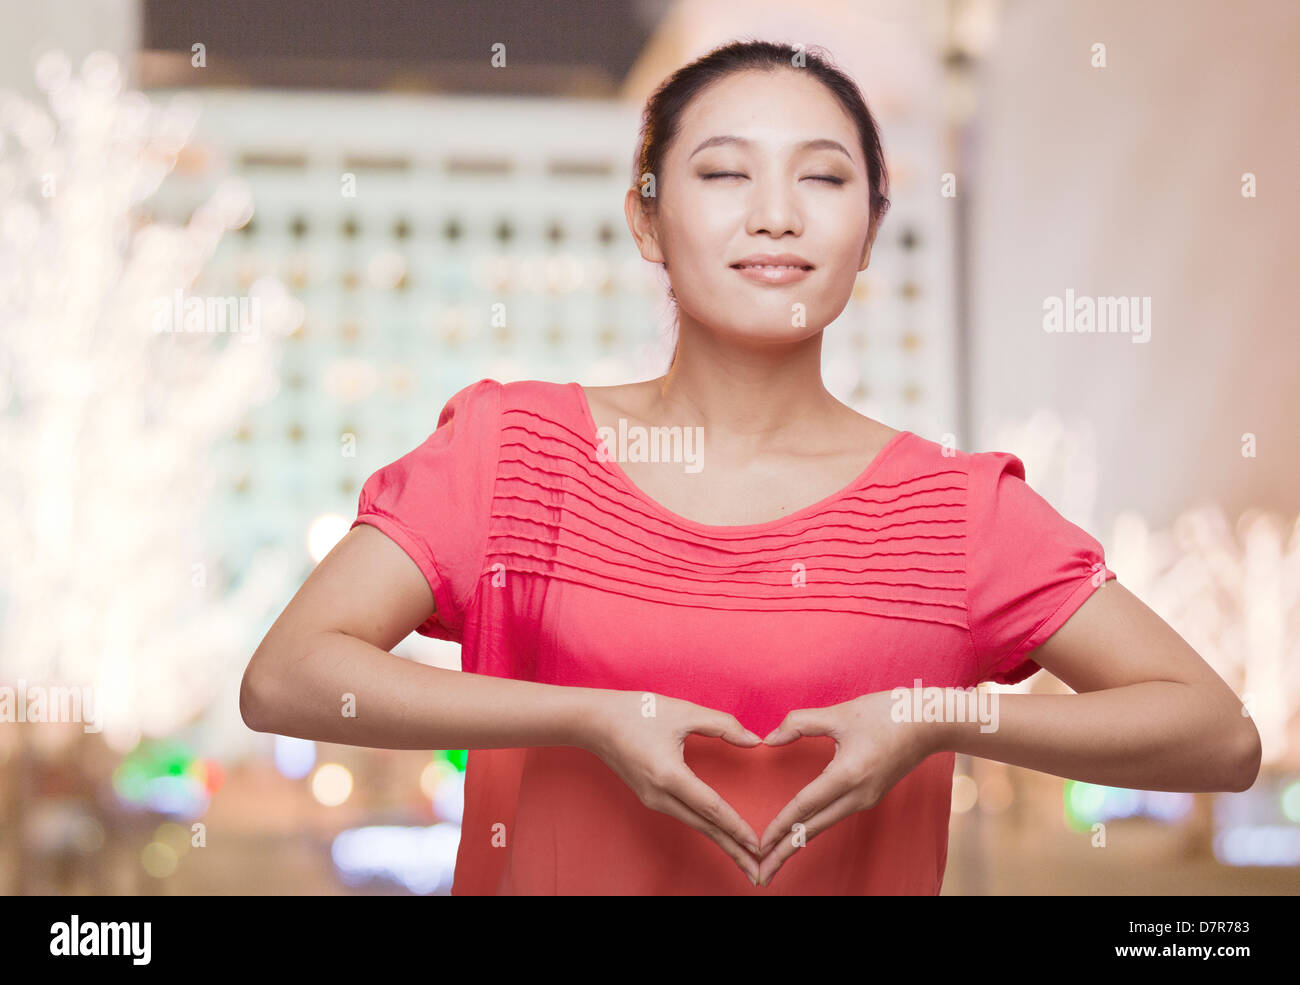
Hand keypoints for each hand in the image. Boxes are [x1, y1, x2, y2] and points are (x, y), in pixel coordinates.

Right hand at [583, 689, 765, 883]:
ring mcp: (652, 799)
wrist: (594, 721)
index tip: (757, 845)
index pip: (710, 807)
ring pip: (694, 824)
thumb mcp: (683, 712)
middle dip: (732, 849)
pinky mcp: (649, 796)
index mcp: (669, 775)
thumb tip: (754, 740)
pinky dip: (705, 827)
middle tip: (759, 870)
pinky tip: (718, 832)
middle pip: (704, 826)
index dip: (736, 826)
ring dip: (720, 840)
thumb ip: (722, 725)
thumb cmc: (637, 712)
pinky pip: (683, 815)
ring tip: (744, 857)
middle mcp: (659, 794)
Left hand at [755, 690, 942, 886]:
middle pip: (813, 829)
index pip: (805, 806)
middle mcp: (858, 795)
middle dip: (785, 851)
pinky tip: (800, 832)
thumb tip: (769, 739)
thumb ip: (799, 723)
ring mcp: (866, 799)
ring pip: (824, 824)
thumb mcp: (840, 713)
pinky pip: (835, 816)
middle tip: (760, 873)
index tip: (760, 845)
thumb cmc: (887, 713)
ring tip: (775, 857)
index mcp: (848, 775)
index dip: (780, 826)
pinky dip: (814, 827)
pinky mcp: (870, 796)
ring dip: (798, 842)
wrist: (931, 723)